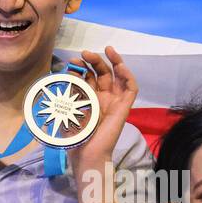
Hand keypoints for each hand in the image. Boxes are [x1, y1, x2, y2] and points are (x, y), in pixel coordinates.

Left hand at [67, 46, 138, 169]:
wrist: (86, 152)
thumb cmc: (75, 135)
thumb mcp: (70, 106)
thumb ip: (73, 88)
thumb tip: (71, 68)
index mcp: (89, 98)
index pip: (89, 76)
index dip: (82, 67)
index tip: (73, 62)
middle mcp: (103, 98)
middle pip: (103, 73)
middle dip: (95, 61)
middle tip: (85, 54)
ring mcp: (114, 102)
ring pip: (119, 77)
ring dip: (114, 61)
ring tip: (107, 50)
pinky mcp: (124, 107)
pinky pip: (131, 88)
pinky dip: (128, 76)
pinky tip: (120, 66)